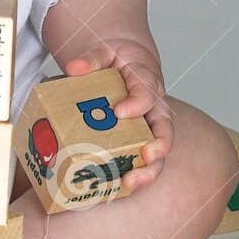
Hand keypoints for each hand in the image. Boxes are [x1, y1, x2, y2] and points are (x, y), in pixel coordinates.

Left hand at [63, 38, 172, 193]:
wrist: (128, 64)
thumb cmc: (117, 59)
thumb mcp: (104, 50)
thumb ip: (91, 58)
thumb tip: (73, 68)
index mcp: (145, 80)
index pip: (147, 91)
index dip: (137, 103)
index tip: (120, 112)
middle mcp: (154, 106)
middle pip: (165, 129)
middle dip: (159, 145)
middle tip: (146, 155)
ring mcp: (149, 126)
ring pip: (158, 151)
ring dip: (148, 170)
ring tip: (130, 182)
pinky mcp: (140, 140)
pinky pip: (142, 161)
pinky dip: (134, 176)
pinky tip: (116, 188)